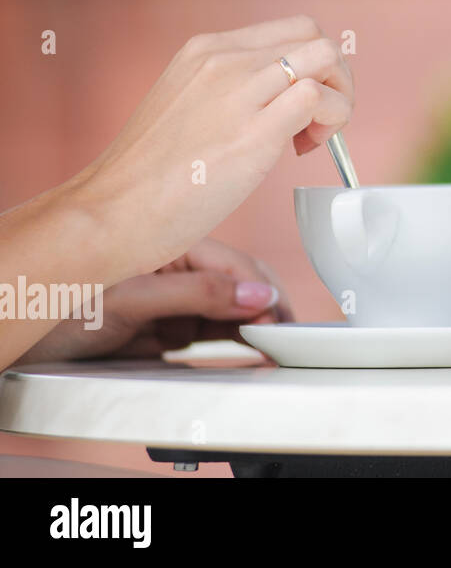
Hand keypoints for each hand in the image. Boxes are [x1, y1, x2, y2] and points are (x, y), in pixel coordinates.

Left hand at [14, 238, 290, 362]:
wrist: (11, 323)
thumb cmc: (53, 299)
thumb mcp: (132, 299)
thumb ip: (197, 295)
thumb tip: (256, 295)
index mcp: (172, 241)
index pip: (237, 266)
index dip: (263, 294)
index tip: (282, 322)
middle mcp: (174, 266)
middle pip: (238, 285)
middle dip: (265, 308)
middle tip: (284, 338)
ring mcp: (168, 298)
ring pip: (226, 311)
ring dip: (249, 327)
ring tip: (272, 345)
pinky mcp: (159, 329)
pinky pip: (206, 332)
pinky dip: (228, 342)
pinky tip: (244, 348)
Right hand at [68, 15, 353, 279]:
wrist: (109, 213)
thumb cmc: (149, 175)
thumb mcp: (188, 104)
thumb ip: (229, 89)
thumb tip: (280, 97)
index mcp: (207, 49)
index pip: (292, 30)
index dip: (312, 65)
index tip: (299, 107)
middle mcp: (224, 60)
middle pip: (316, 38)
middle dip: (334, 78)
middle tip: (314, 124)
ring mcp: (238, 92)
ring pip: (326, 58)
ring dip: (338, 98)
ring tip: (310, 138)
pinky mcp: (253, 132)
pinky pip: (317, 99)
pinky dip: (330, 121)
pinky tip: (300, 150)